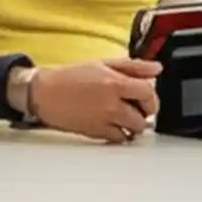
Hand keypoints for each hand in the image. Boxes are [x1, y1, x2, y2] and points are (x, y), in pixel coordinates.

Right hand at [28, 58, 160, 142]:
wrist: (45, 92)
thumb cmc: (71, 76)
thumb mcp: (104, 63)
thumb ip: (133, 66)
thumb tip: (157, 68)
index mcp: (115, 83)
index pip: (148, 93)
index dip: (152, 96)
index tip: (147, 97)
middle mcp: (112, 103)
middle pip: (144, 114)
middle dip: (145, 111)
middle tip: (138, 107)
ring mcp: (104, 120)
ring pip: (134, 129)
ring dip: (135, 124)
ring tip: (127, 116)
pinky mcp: (96, 132)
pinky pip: (119, 139)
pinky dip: (122, 134)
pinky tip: (116, 124)